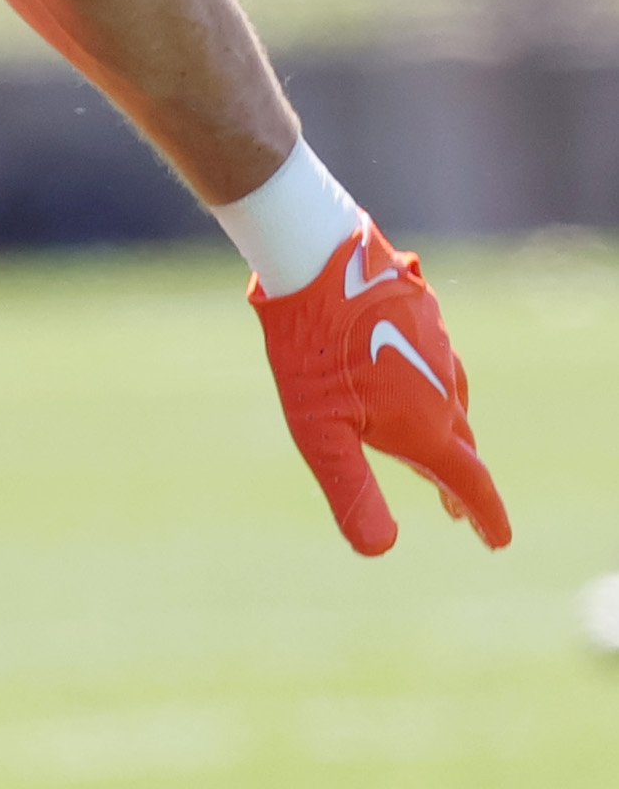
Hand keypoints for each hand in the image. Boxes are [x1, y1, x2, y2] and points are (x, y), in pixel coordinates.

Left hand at [251, 216, 509, 555]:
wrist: (315, 258)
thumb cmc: (310, 348)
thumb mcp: (319, 431)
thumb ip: (351, 490)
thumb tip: (379, 550)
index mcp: (424, 424)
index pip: (468, 481)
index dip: (486, 516)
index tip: (497, 541)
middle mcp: (442, 387)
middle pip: (458, 444)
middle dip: (459, 481)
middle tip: (457, 512)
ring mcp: (437, 346)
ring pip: (451, 399)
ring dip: (447, 431)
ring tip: (436, 448)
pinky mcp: (422, 313)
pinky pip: (436, 360)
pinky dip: (431, 386)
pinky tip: (411, 378)